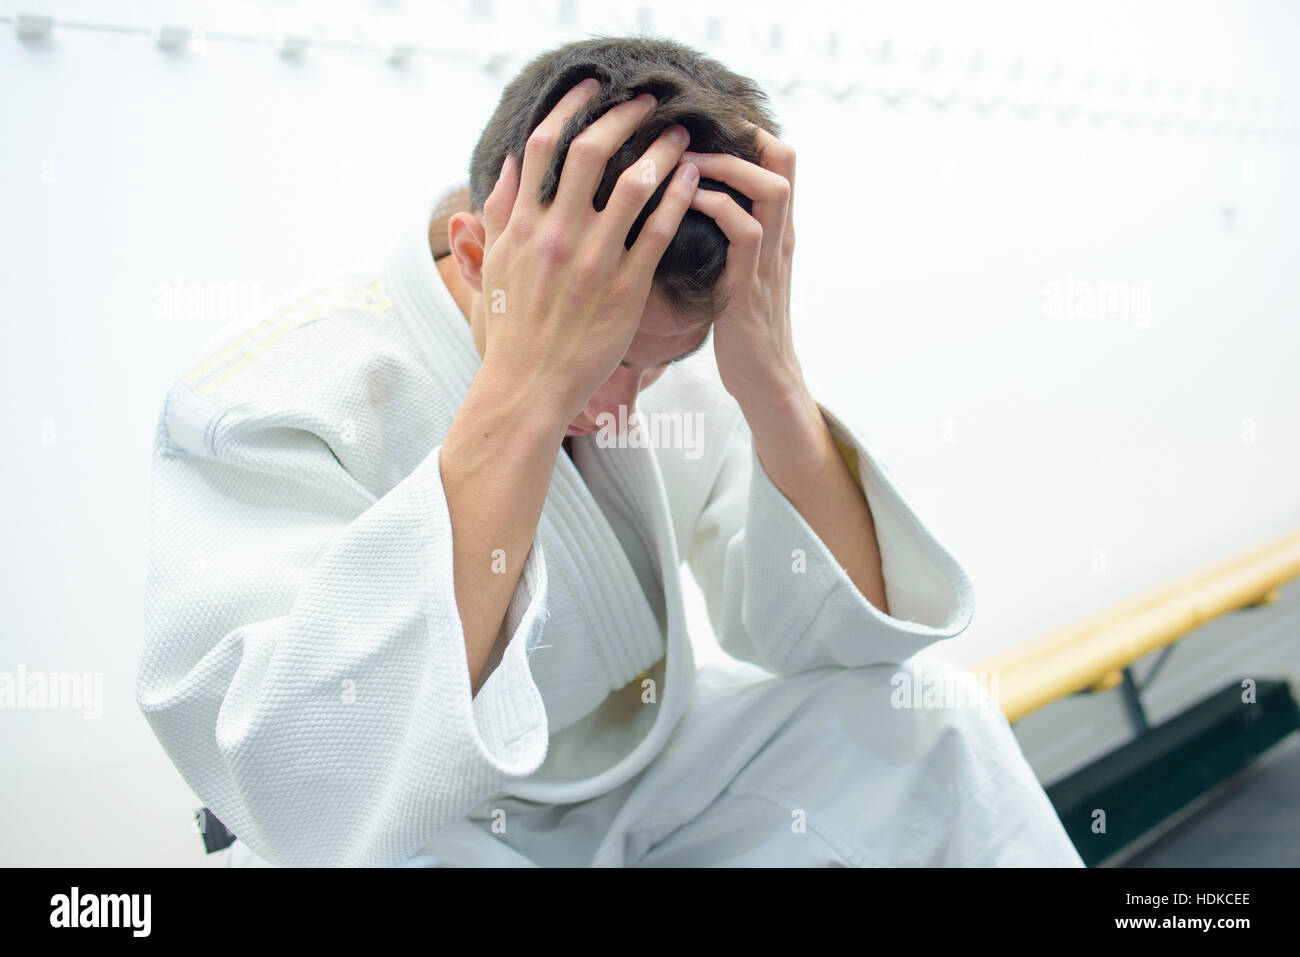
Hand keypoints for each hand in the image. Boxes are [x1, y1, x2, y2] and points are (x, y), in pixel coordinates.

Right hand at [478, 79, 699, 425]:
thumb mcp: (495, 265)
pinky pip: (660, 231)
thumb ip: (501, 213)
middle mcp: (558, 234)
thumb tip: (509, 167)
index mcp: (525, 224)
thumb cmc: (511, 328)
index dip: (570, 106)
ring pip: (634, 185)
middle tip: (649, 101)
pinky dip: (679, 197)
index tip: (592, 86)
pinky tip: (693, 179)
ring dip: (662, 151)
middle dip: (623, 116)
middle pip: (591, 151)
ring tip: (681, 136)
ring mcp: (594, 260)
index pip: (544, 146)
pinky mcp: (626, 288)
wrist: (529, 385)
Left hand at [684, 123, 801, 405]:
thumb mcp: (736, 266)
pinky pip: (744, 229)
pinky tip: (685, 202)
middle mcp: (780, 233)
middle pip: (785, 156)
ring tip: (685, 159)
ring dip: (725, 166)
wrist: (762, 377)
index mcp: (776, 226)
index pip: (778, 155)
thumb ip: (725, 230)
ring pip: (770, 186)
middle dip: (741, 132)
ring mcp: (769, 258)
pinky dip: (716, 207)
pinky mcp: (751, 284)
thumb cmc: (739, 323)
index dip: (746, 129)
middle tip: (694, 129)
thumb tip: (684, 197)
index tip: (703, 122)